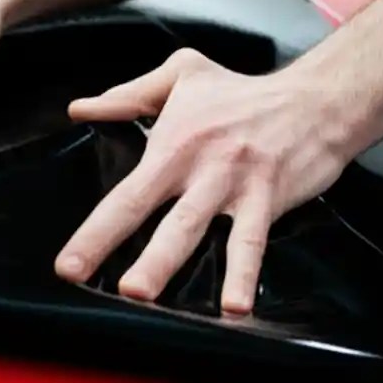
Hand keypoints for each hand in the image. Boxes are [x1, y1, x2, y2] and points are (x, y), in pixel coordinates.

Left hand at [56, 48, 354, 313]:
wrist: (315, 100)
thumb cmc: (243, 91)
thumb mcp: (181, 76)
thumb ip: (127, 95)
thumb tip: (81, 109)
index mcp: (171, 145)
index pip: (125, 194)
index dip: (95, 232)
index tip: (68, 266)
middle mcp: (197, 167)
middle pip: (151, 213)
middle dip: (118, 246)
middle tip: (91, 280)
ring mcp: (233, 185)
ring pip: (193, 227)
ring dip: (167, 261)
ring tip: (144, 294)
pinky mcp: (268, 199)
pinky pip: (252, 242)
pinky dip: (244, 275)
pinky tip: (236, 307)